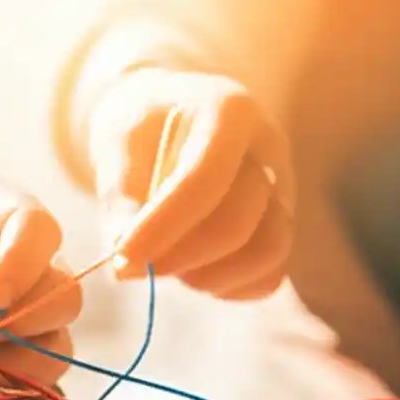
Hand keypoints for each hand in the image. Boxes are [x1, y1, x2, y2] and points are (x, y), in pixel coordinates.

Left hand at [0, 174, 80, 385]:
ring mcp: (16, 318)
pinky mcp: (4, 366)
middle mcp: (15, 261)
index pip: (38, 226)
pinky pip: (30, 387)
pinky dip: (1, 393)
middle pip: (63, 291)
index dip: (23, 262)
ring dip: (14, 363)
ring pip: (57, 344)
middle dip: (23, 320)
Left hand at [87, 67, 295, 299]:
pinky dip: (230, 287)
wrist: (163, 120)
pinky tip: (192, 274)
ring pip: (268, 252)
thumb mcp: (116, 143)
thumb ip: (120, 199)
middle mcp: (269, 149)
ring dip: (210, 276)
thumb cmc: (139, 126)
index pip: (205, 178)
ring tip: (166, 266)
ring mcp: (283, 189)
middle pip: (238, 221)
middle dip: (181, 256)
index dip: (163, 227)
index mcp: (231, 111)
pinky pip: (271, 274)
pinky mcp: (281, 225)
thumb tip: (127, 264)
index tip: (123, 261)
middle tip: (134, 264)